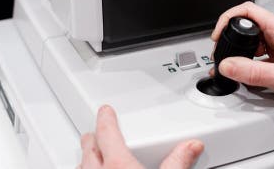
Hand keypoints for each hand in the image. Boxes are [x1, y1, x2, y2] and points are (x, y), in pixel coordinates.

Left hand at [79, 105, 203, 168]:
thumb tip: (191, 146)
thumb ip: (178, 162)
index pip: (107, 133)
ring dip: (86, 159)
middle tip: (95, 131)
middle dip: (93, 138)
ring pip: (81, 167)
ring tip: (90, 155)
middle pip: (89, 150)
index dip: (106, 119)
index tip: (105, 110)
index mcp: (117, 165)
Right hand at [211, 2, 273, 111]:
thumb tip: (227, 65)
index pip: (247, 11)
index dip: (228, 19)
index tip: (217, 35)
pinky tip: (252, 76)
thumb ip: (252, 72)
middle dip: (232, 40)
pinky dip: (253, 62)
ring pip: (255, 41)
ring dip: (243, 54)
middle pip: (248, 26)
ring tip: (237, 70)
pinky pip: (263, 53)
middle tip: (223, 57)